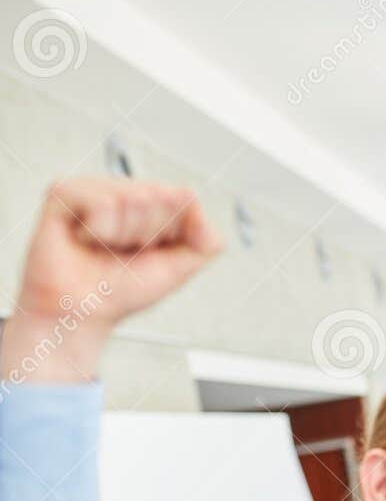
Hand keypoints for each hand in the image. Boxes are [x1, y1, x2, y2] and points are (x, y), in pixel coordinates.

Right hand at [13, 178, 220, 334]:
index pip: (184, 197)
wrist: (84, 312)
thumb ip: (207, 240)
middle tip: (124, 252)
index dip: (173, 233)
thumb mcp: (181, 268)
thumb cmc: (123, 289)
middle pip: (161, 196)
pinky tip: (85, 240)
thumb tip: (196, 202)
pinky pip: (104, 203)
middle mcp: (122, 191)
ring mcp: (92, 188)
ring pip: (134, 198)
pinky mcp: (63, 192)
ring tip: (104, 248)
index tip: (152, 251)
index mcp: (151, 204)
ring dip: (122, 237)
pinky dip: (99, 232)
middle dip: (148, 235)